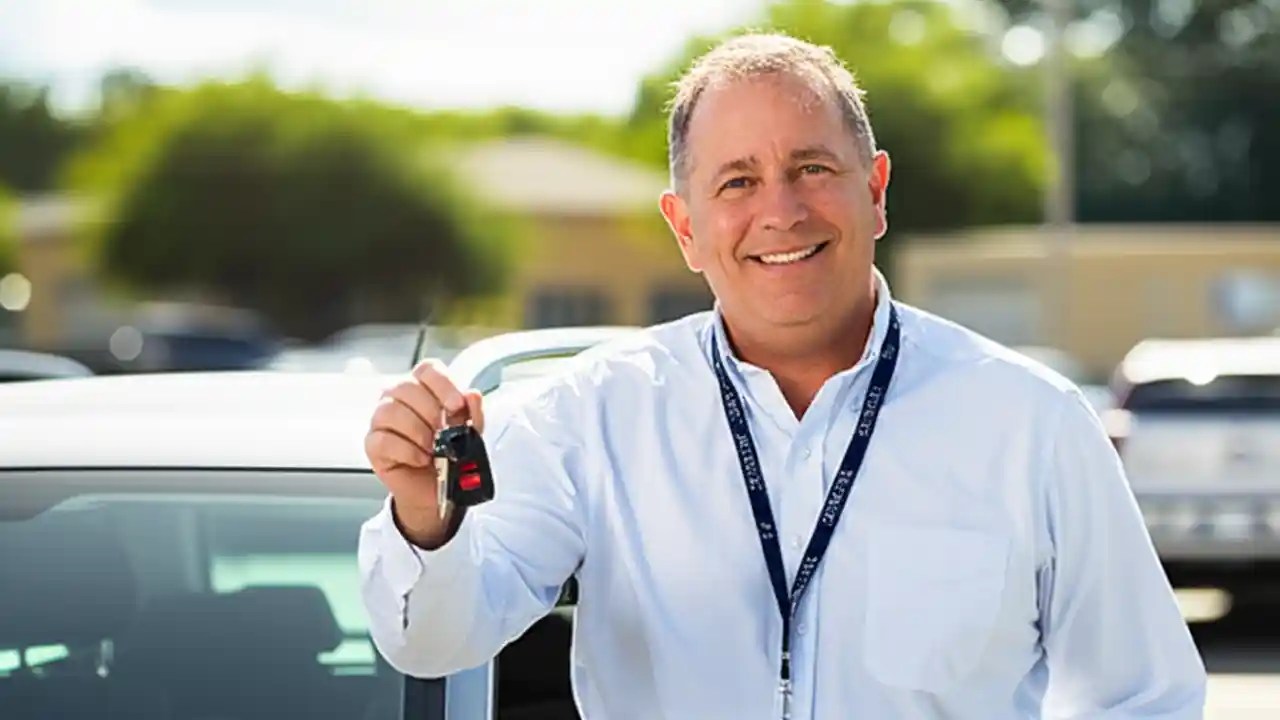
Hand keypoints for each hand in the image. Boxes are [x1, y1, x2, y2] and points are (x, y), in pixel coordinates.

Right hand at [365, 358, 484, 547]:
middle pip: (406, 387)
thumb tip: (472, 395)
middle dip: (431, 412)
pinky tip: (421, 459)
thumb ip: (472, 414)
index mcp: (423, 387)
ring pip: (391, 411)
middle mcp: (398, 397)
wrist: (437, 490)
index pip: (427, 370)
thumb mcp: (470, 433)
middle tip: (444, 433)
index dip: (442, 384)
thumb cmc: (450, 454)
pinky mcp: (373, 444)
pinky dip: (407, 450)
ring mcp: (381, 419)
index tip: (456, 406)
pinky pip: (383, 439)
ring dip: (418, 432)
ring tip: (433, 449)